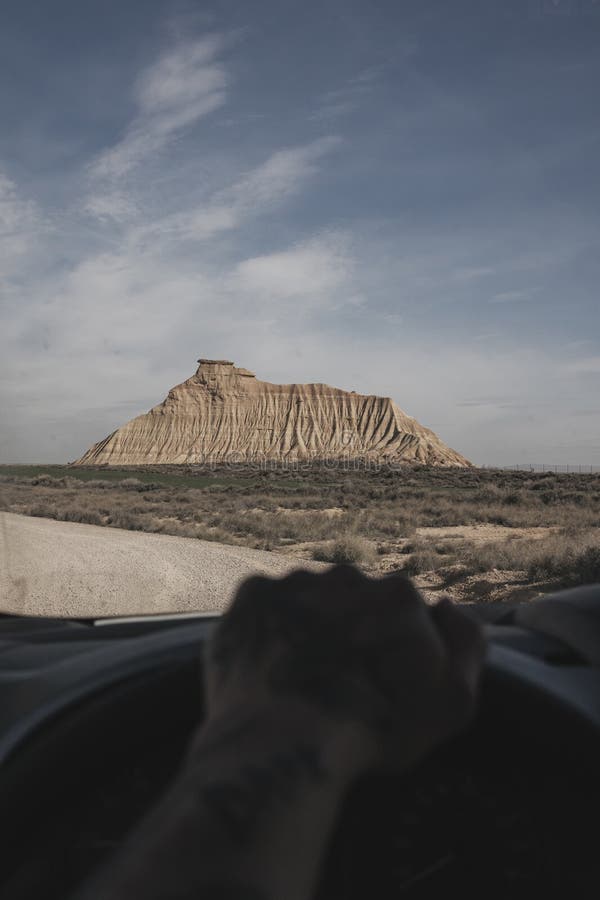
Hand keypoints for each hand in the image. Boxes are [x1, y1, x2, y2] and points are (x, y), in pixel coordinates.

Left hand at [205, 565, 485, 777]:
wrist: (283, 745)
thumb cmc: (373, 730)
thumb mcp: (451, 703)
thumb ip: (467, 645)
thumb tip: (447, 605)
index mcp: (399, 596)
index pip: (403, 613)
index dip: (393, 648)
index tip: (378, 683)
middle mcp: (349, 576)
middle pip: (356, 600)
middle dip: (351, 629)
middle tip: (337, 680)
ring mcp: (297, 580)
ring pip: (311, 597)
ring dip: (310, 624)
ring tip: (298, 675)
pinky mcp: (251, 594)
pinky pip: (267, 603)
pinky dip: (269, 626)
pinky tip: (269, 663)